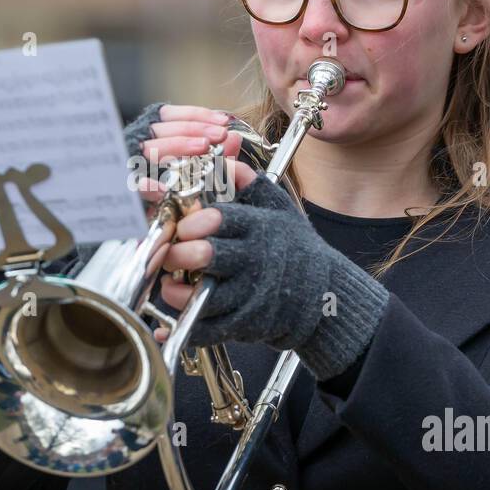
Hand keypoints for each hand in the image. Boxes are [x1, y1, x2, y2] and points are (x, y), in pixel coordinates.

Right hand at [124, 103, 245, 209]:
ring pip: (149, 149)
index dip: (197, 116)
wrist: (143, 232)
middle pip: (161, 129)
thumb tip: (235, 138)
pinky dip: (148, 185)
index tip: (222, 123)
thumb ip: (216, 156)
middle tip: (216, 137)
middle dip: (192, 130)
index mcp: (151, 137)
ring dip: (177, 146)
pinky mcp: (121, 191)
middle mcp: (136, 146)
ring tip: (202, 149)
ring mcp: (126, 166)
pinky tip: (166, 189)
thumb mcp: (200, 174)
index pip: (170, 116)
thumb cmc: (176, 197)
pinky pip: (132, 185)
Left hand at [151, 172, 390, 379]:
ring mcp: (249, 296)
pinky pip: (207, 330)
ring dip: (177, 292)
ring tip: (170, 283)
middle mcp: (254, 262)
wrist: (324, 297)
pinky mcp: (245, 325)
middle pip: (207, 256)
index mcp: (260, 229)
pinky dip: (182, 331)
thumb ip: (249, 183)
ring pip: (202, 297)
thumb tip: (224, 158)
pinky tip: (165, 326)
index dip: (196, 220)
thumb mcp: (280, 209)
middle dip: (179, 253)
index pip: (222, 219)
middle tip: (170, 252)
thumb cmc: (294, 248)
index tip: (184, 225)